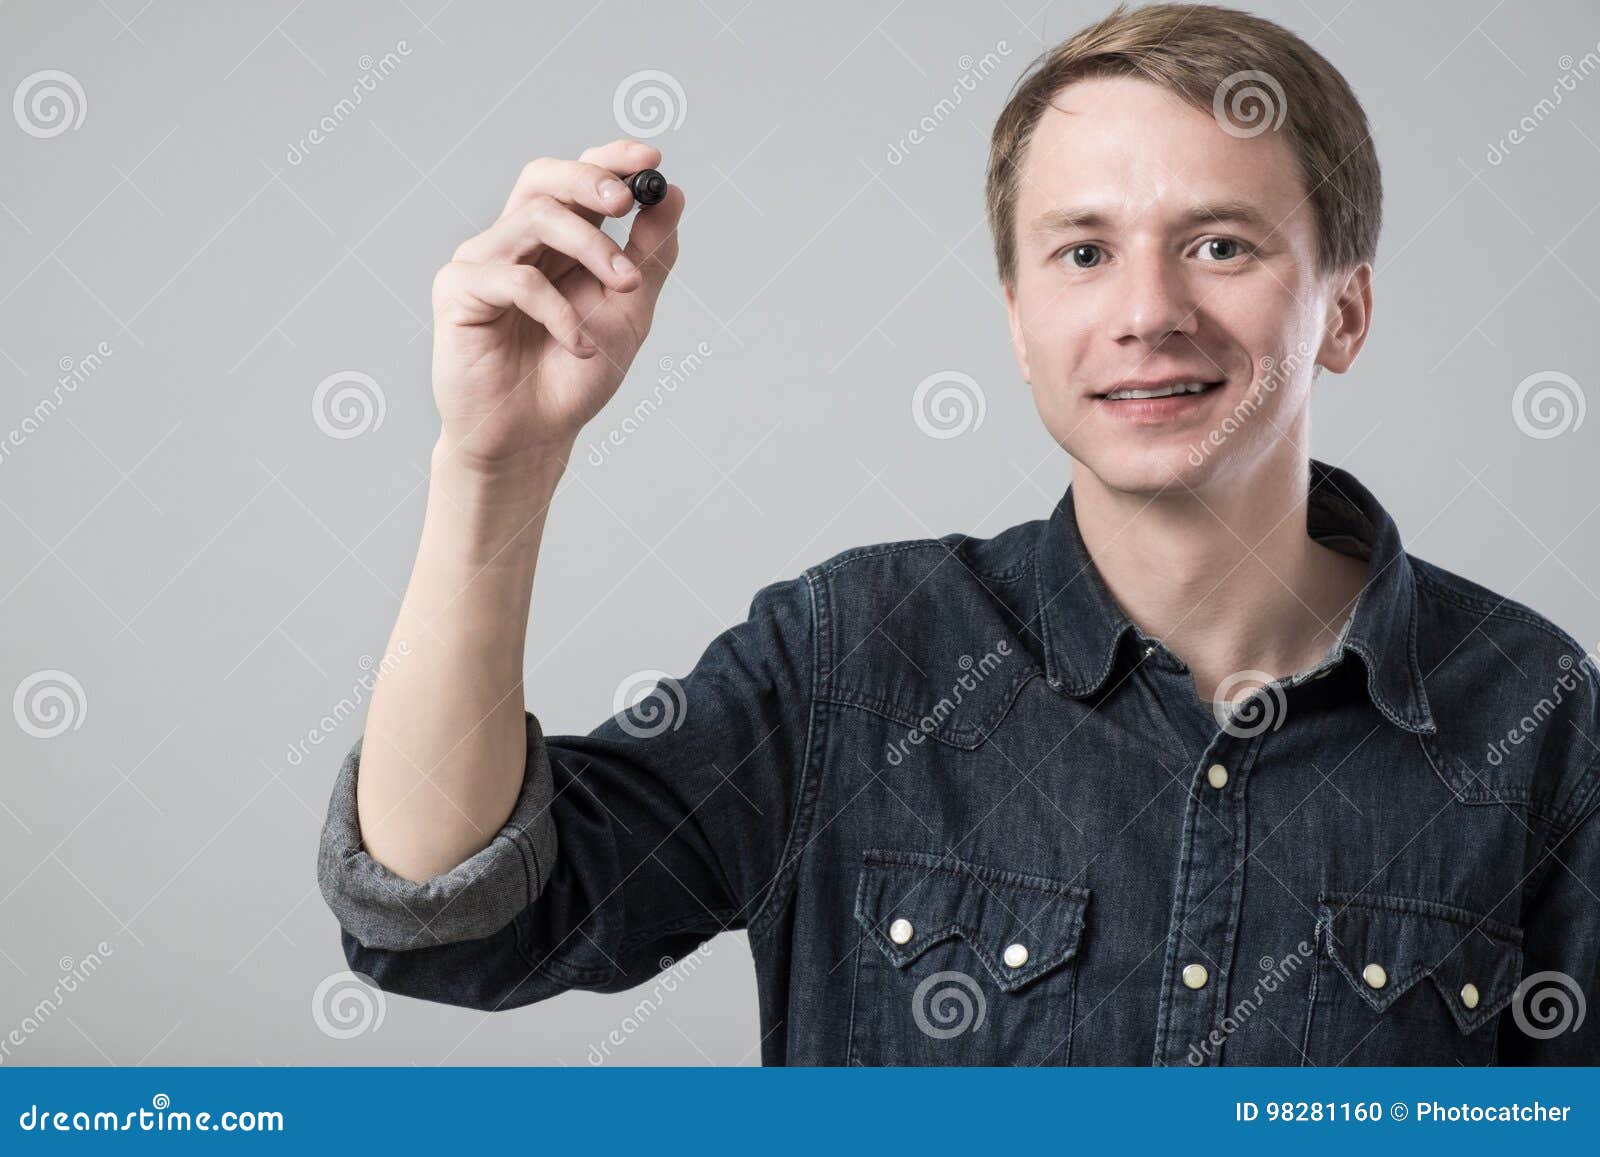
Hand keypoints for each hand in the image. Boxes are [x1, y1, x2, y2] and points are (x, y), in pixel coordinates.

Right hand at [429, 139, 682, 472]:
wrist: (533, 438)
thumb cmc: (573, 378)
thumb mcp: (629, 312)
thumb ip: (649, 256)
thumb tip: (673, 195)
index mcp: (555, 241)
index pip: (576, 179)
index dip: (610, 160)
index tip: (651, 159)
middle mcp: (514, 242)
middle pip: (543, 178)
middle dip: (591, 180)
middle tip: (627, 201)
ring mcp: (482, 262)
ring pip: (534, 218)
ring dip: (591, 247)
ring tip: (624, 289)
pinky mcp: (458, 292)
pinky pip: (515, 279)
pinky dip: (558, 309)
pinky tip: (580, 345)